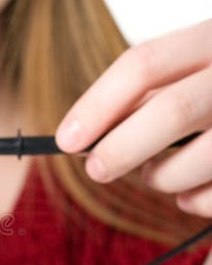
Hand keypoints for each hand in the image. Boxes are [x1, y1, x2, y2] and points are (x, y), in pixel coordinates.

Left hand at [55, 19, 211, 215]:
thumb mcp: (193, 72)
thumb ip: (148, 95)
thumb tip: (84, 134)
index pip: (144, 63)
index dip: (98, 103)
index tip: (66, 140)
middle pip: (173, 110)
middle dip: (122, 148)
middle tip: (97, 169)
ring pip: (200, 157)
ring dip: (162, 177)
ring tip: (155, 176)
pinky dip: (195, 201)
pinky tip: (190, 196)